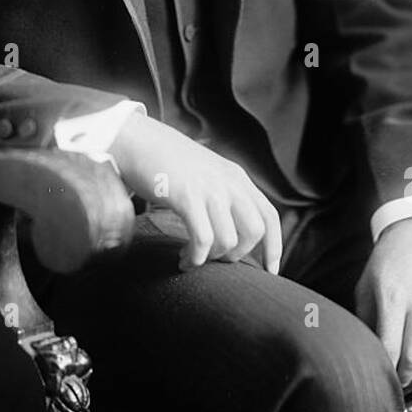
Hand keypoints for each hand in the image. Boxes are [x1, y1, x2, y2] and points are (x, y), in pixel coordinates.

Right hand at [111, 114, 282, 273]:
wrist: (137, 140)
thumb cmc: (166, 163)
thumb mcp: (207, 173)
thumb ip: (223, 194)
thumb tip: (233, 230)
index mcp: (237, 178)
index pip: (269, 215)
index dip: (274, 246)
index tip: (271, 270)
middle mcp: (229, 182)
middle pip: (254, 231)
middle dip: (238, 254)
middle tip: (216, 260)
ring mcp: (209, 189)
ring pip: (228, 240)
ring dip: (211, 258)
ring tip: (192, 259)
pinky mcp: (186, 197)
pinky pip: (202, 239)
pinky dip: (195, 257)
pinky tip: (184, 259)